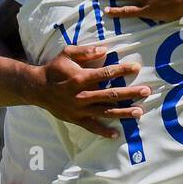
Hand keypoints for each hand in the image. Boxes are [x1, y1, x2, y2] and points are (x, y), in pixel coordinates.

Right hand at [27, 44, 149, 138]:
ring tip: (139, 112)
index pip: (105, 73)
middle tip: (146, 91)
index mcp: (80, 78)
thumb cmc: (54, 69)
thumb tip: (105, 49)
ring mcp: (79, 109)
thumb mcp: (66, 54)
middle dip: (130, 93)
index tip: (136, 67)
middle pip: (110, 95)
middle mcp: (81, 95)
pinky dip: (103, 131)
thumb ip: (86, 51)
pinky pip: (91, 127)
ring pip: (105, 112)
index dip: (122, 70)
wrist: (36, 88)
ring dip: (123, 113)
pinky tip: (116, 134)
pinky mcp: (75, 119)